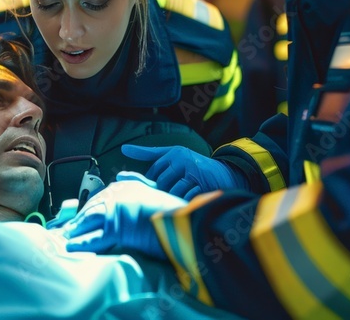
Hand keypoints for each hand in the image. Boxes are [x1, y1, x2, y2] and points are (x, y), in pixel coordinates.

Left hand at [64, 172, 185, 258]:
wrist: (183, 220)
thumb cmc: (173, 210)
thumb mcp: (154, 189)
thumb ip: (137, 180)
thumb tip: (121, 173)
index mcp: (126, 186)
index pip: (100, 198)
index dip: (88, 209)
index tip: (78, 216)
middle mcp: (117, 195)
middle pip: (91, 209)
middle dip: (76, 219)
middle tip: (62, 227)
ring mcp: (115, 211)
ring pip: (88, 221)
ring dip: (74, 230)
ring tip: (63, 236)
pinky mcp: (116, 229)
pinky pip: (94, 238)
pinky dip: (81, 243)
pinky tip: (70, 246)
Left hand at [122, 144, 245, 199]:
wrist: (225, 175)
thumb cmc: (193, 167)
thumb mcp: (172, 156)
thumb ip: (148, 153)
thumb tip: (124, 149)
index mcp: (174, 152)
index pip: (154, 173)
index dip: (156, 185)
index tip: (167, 187)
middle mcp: (182, 159)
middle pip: (161, 183)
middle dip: (165, 192)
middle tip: (175, 194)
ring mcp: (192, 170)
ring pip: (171, 191)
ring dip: (176, 198)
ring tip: (184, 196)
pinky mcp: (201, 182)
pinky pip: (185, 196)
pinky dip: (186, 200)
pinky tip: (192, 199)